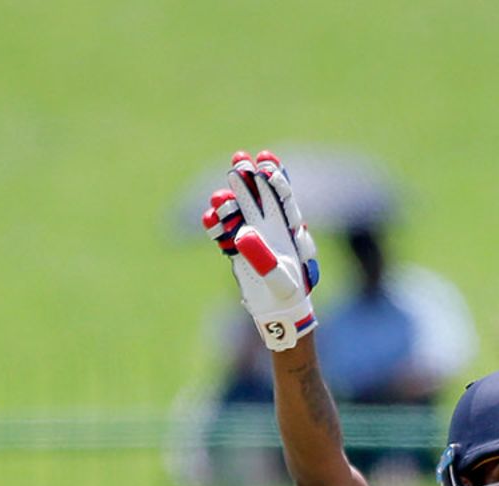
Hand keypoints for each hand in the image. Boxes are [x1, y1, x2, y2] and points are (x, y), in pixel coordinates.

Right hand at [202, 150, 319, 349]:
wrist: (278, 314)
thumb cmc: (286, 297)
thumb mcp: (279, 280)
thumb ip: (263, 258)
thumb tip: (242, 234)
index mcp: (288, 231)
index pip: (282, 200)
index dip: (274, 180)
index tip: (266, 162)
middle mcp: (271, 230)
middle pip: (259, 199)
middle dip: (250, 179)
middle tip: (239, 158)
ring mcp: (254, 238)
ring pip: (240, 213)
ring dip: (230, 201)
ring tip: (219, 193)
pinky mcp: (239, 250)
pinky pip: (226, 234)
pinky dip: (217, 227)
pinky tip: (210, 217)